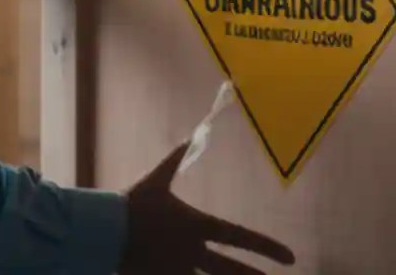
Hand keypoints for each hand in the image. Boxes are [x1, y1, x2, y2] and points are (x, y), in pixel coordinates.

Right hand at [119, 143, 295, 274]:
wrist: (104, 229)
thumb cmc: (133, 202)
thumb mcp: (157, 178)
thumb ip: (175, 158)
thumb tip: (191, 135)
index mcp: (197, 225)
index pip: (241, 236)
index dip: (268, 247)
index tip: (291, 258)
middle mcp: (193, 251)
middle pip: (231, 271)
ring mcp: (178, 269)